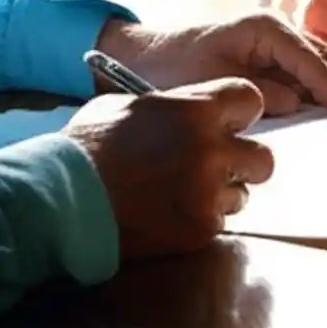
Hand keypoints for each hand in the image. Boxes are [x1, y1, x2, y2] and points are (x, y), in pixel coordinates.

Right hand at [66, 77, 272, 259]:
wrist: (62, 199)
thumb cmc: (87, 147)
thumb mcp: (127, 106)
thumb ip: (171, 107)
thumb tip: (186, 108)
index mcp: (196, 110)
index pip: (251, 100)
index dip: (242, 113)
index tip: (230, 124)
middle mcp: (212, 149)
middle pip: (264, 157)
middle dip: (244, 163)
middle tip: (220, 168)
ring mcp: (208, 191)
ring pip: (243, 193)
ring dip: (222, 194)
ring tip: (184, 194)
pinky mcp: (201, 227)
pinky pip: (220, 222)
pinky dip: (200, 220)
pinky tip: (170, 214)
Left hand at [96, 11, 326, 115]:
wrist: (147, 56)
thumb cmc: (176, 66)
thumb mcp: (217, 80)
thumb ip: (260, 92)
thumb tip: (297, 102)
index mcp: (264, 27)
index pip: (309, 58)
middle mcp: (275, 28)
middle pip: (324, 54)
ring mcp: (275, 41)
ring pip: (320, 60)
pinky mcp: (271, 56)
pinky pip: (305, 69)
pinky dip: (323, 84)